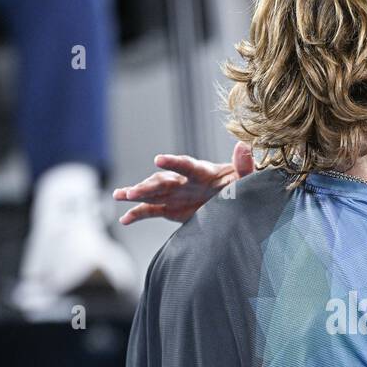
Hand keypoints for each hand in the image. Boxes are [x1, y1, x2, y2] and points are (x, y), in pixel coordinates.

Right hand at [114, 142, 254, 225]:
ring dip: (136, 193)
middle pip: (163, 181)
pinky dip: (138, 214)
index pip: (187, 165)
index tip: (158, 160)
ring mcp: (175, 194)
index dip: (173, 163)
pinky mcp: (171, 208)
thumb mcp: (247, 178)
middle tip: (132, 192)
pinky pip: (151, 210)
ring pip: (152, 192)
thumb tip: (243, 146)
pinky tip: (124, 219)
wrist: (235, 199)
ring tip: (119, 196)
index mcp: (203, 172)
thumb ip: (244, 165)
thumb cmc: (242, 187)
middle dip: (147, 185)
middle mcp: (184, 181)